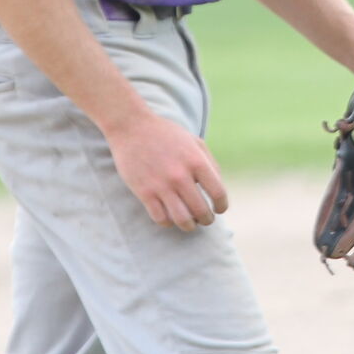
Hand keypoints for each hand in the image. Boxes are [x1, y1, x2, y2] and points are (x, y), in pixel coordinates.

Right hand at [105, 111, 230, 231]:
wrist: (132, 127)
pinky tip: (170, 217)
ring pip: (182, 220)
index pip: (218, 193)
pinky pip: (161, 219)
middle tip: (206, 220)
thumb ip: (210, 164)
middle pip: (201, 211)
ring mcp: (161, 185)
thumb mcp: (194, 142)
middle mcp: (180, 175)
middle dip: (207, 219)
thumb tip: (218, 191)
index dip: (222, 206)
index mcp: (196, 161)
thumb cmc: (166, 135)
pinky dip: (169, 223)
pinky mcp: (144, 192)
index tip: (219, 209)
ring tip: (190, 223)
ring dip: (190, 226)